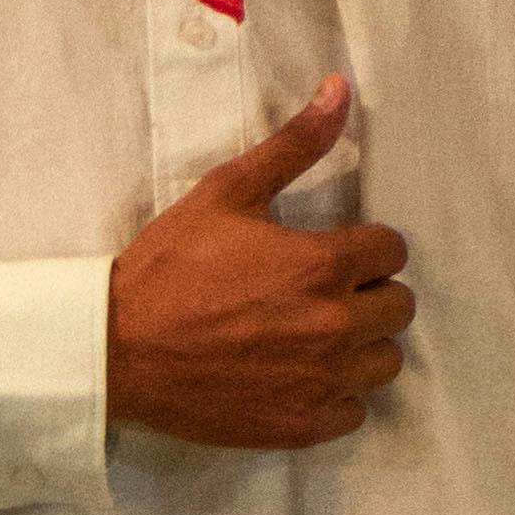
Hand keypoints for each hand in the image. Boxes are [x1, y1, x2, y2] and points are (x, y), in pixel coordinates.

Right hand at [106, 74, 409, 449]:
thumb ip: (293, 145)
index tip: (329, 254)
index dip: (364, 247)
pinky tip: (297, 376)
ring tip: (313, 337)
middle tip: (320, 293)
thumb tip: (341, 89)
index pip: (392, 251)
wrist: (115, 348)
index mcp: (322, 265)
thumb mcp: (226, 193)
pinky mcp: (301, 424)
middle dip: (367, 294)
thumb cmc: (168, 268)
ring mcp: (320, 381)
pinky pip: (353, 412)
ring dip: (359, 346)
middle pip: (398, 307)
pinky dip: (334, 396)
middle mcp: (333, 326)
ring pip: (384, 363)